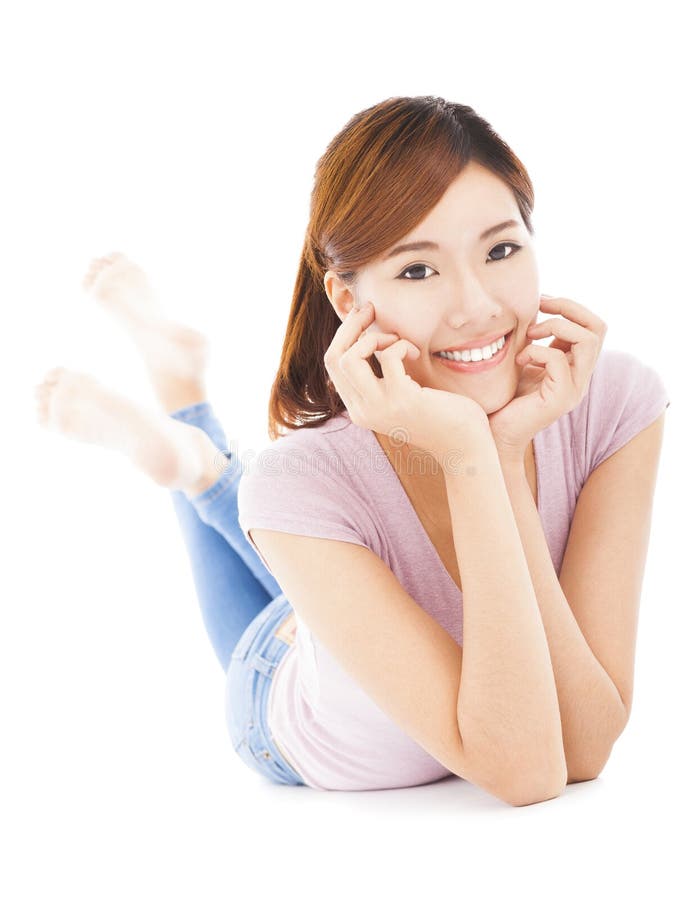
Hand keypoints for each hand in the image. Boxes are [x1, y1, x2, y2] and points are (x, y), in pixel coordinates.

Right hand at [323, 301, 490, 467]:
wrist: (464, 446)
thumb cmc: (438, 415)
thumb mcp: (398, 396)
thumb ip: (380, 377)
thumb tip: (367, 337)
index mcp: (359, 409)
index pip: (332, 364)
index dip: (344, 335)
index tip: (362, 316)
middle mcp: (363, 411)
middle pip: (334, 358)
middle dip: (351, 326)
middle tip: (370, 309)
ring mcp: (380, 406)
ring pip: (350, 357)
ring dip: (373, 337)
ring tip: (396, 339)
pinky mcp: (402, 399)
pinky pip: (389, 356)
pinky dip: (401, 344)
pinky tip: (416, 352)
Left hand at [487, 294, 606, 460]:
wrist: (493, 432)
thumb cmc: (503, 397)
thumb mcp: (522, 360)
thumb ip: (535, 339)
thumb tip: (534, 305)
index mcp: (574, 366)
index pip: (592, 326)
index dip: (570, 307)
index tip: (541, 301)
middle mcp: (580, 377)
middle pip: (598, 328)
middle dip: (568, 309)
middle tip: (540, 307)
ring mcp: (574, 389)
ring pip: (587, 341)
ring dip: (555, 327)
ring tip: (530, 335)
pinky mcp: (560, 399)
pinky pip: (558, 361)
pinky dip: (536, 351)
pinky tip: (519, 360)